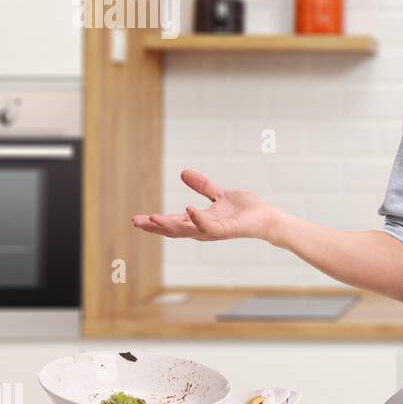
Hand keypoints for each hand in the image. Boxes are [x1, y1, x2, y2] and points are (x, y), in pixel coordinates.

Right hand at [131, 170, 280, 242]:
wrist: (267, 218)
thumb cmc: (246, 210)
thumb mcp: (219, 194)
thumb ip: (202, 186)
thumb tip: (183, 172)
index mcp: (200, 221)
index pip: (173, 223)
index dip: (156, 221)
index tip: (137, 219)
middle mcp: (203, 229)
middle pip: (174, 230)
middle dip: (155, 227)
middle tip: (135, 221)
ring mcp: (214, 231)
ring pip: (187, 230)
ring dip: (169, 225)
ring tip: (152, 218)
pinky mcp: (226, 230)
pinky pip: (210, 226)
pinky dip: (198, 218)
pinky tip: (188, 209)